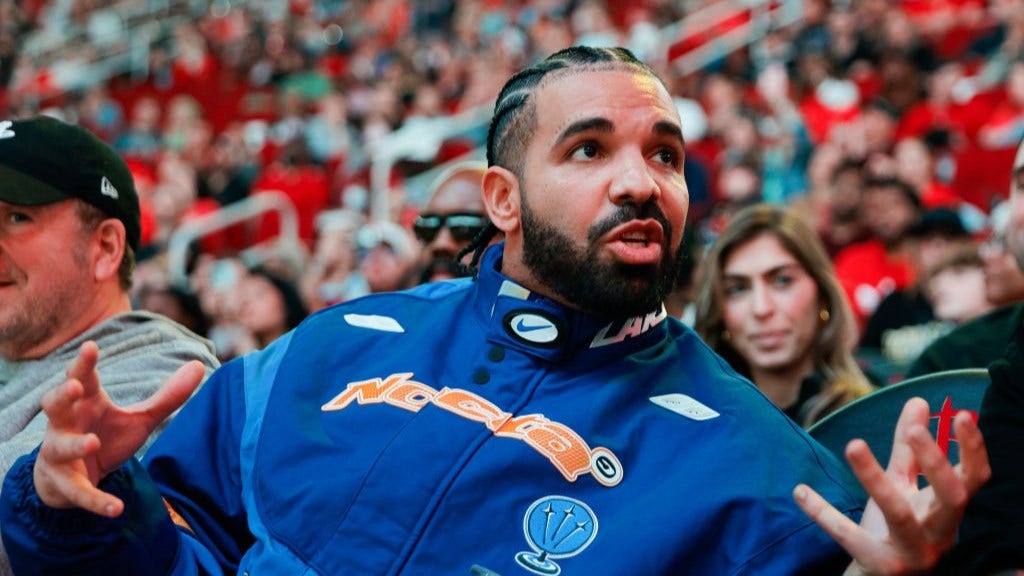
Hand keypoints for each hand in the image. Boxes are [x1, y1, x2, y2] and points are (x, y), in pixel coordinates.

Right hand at [32, 341, 204, 517]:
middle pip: (54, 405)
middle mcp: (66, 425)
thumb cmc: (105, 436)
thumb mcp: (139, 418)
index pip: (81, 378)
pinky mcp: (66, 485)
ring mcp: (61, 455)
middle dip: (61, 395)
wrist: (72, 478)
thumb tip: (200, 365)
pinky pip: (79, 493)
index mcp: (86, 404)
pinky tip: (116, 509)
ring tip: (91, 442)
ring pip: (59, 447)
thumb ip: (168, 396)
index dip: (84, 363)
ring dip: (74, 445)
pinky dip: (96, 501)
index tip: (91, 346)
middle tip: (73, 385)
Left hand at [794, 397, 990, 574]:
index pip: (974, 479)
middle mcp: (938, 533)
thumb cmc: (896, 526)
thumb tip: (918, 401)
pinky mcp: (880, 566)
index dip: (973, 449)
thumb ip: (908, 448)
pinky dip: (824, 513)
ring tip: (853, 443)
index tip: (962, 414)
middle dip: (936, 463)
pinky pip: (850, 537)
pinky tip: (801, 491)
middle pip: (951, 498)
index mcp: (947, 510)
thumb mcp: (903, 485)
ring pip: (899, 514)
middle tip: (916, 430)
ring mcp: (912, 552)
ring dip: (875, 478)